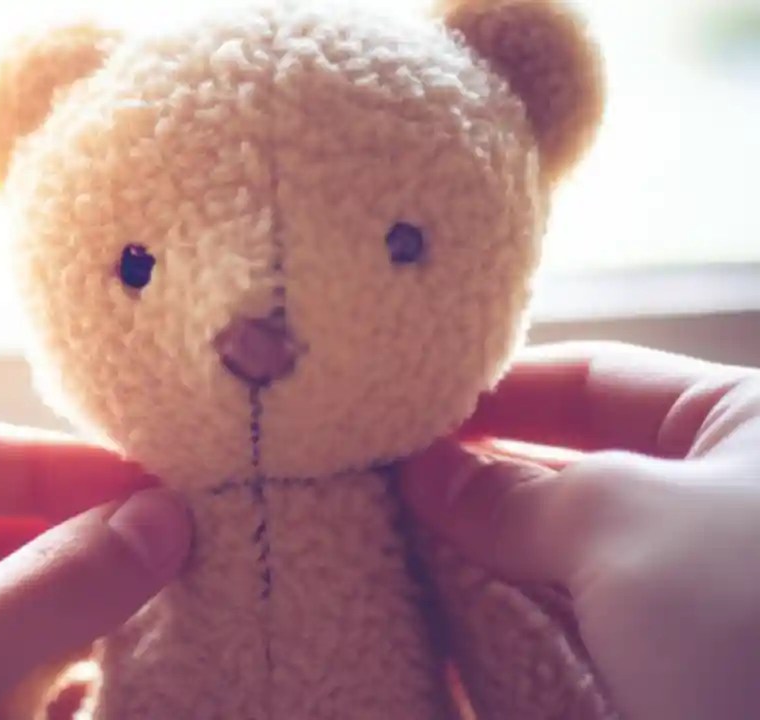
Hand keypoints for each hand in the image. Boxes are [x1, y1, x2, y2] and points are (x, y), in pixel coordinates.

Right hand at [401, 342, 759, 719]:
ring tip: (398, 564)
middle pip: (573, 472)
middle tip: (385, 497)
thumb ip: (514, 493)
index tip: (403, 418)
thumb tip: (427, 471)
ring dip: (486, 570)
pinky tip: (448, 637)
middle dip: (480, 487)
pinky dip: (513, 636)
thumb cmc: (758, 617)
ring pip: (567, 566)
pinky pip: (578, 639)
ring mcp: (701, 598)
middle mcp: (725, 508)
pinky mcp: (679, 674)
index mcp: (748, 428)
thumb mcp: (626, 524)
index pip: (596, 378)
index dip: (496, 391)